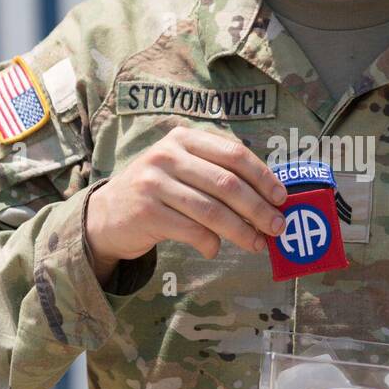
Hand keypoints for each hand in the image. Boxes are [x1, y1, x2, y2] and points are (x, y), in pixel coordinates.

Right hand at [85, 125, 287, 280]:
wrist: (106, 215)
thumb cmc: (159, 192)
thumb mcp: (183, 170)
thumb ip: (218, 175)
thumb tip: (269, 200)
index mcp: (184, 138)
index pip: (233, 154)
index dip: (262, 177)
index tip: (281, 198)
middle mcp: (167, 155)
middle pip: (227, 184)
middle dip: (258, 208)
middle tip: (277, 227)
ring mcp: (154, 183)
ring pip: (212, 210)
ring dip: (241, 231)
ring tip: (257, 244)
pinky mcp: (146, 212)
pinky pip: (191, 230)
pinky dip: (210, 243)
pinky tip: (214, 249)